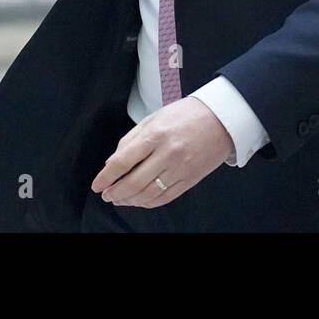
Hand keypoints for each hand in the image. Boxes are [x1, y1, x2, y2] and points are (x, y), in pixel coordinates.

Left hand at [90, 97, 233, 207]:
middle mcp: (167, 153)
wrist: (221, 118)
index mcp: (155, 134)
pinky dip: (148, 203)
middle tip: (106, 195)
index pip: (122, 161)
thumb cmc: (187, 115)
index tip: (97, 184)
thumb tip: (113, 162)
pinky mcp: (190, 179)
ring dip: (129, 200)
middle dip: (115, 192)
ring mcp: (180, 168)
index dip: (105, 177)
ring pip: (148, 194)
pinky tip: (139, 201)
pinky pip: (165, 197)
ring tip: (120, 199)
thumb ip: (131, 139)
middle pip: (133, 182)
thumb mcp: (154, 117)